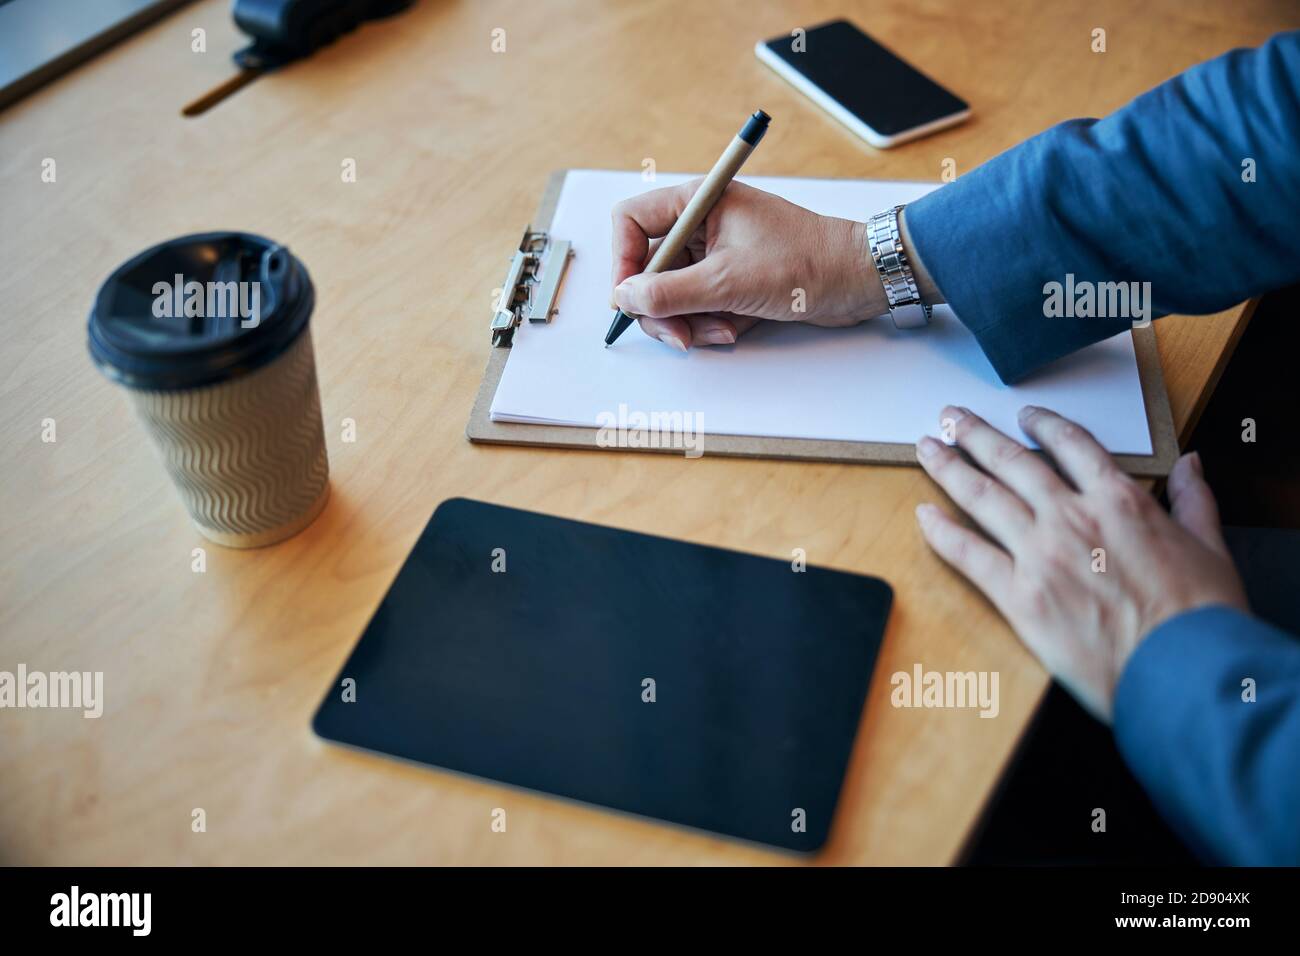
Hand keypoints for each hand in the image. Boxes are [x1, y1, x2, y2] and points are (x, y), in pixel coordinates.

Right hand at [610, 180, 883, 348]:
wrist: (858, 280)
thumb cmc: (806, 262)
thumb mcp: (728, 282)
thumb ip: (669, 293)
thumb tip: (625, 298)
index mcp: (699, 202)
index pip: (632, 222)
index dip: (623, 261)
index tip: (629, 298)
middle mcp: (702, 225)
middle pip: (649, 268)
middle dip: (661, 307)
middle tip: (677, 334)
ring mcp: (716, 254)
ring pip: (673, 294)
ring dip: (690, 322)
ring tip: (722, 330)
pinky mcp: (731, 280)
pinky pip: (699, 307)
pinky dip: (712, 324)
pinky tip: (738, 327)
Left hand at [914, 405, 1247, 722]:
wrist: (1185, 670)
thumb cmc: (1203, 616)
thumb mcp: (1210, 546)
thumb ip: (1192, 500)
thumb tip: (1191, 465)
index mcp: (1121, 501)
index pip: (1073, 445)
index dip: (1044, 425)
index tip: (1025, 416)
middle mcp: (1073, 518)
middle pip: (1012, 462)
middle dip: (976, 435)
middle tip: (949, 418)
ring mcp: (1041, 555)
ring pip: (982, 497)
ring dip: (949, 468)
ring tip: (925, 448)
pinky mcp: (1019, 596)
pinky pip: (969, 555)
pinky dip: (942, 532)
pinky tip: (923, 515)